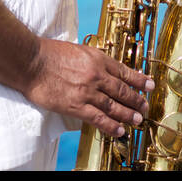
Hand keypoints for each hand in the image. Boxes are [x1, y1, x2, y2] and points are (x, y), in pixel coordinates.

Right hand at [23, 39, 154, 137]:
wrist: (31, 62)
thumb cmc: (50, 53)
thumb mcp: (78, 50)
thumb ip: (92, 60)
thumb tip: (104, 69)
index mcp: (97, 59)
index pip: (124, 71)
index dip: (139, 80)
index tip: (150, 85)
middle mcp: (96, 75)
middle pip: (122, 90)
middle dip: (136, 99)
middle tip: (145, 106)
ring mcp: (87, 91)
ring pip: (114, 106)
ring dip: (128, 114)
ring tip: (138, 119)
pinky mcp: (76, 106)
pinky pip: (98, 118)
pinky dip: (111, 125)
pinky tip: (119, 130)